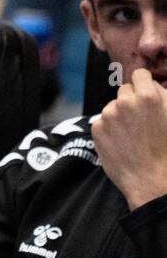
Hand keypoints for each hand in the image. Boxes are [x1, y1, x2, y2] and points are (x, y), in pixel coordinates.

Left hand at [93, 68, 166, 209]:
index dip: (145, 83)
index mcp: (148, 97)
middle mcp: (124, 102)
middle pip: (126, 90)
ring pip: (114, 106)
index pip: (139, 75)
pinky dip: (112, 128)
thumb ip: (163, 95)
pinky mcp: (97, 128)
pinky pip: (104, 121)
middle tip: (144, 120)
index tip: (146, 92)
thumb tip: (151, 83)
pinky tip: (124, 142)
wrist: (153, 182)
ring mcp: (108, 115)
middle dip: (133, 100)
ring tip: (136, 135)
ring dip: (122, 115)